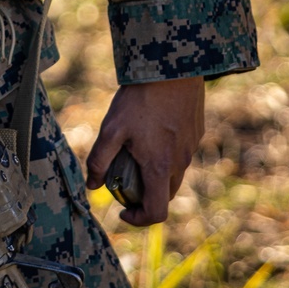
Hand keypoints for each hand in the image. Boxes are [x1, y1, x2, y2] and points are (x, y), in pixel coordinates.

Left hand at [85, 77, 204, 225]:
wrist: (171, 68)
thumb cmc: (140, 99)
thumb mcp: (112, 128)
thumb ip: (100, 159)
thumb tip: (92, 185)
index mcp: (159, 168)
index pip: (156, 212)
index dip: (139, 219)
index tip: (123, 210)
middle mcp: (180, 163)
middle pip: (165, 194)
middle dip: (145, 195)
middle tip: (125, 178)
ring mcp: (191, 148)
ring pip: (174, 173)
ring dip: (156, 173)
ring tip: (136, 149)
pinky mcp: (196, 132)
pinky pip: (182, 152)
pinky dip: (167, 153)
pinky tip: (152, 129)